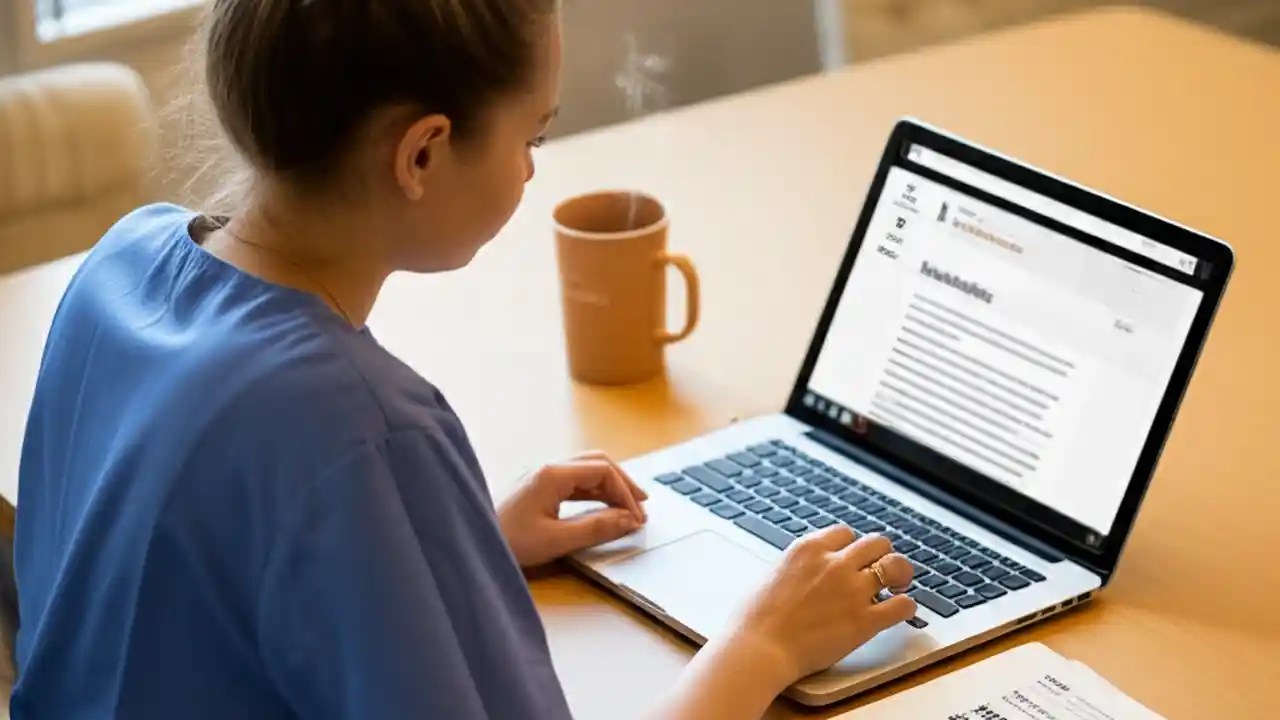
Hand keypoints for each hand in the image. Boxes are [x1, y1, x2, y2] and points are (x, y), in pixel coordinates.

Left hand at [498, 450, 647, 567]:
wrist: (468, 544)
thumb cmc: (507, 543)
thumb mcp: (556, 540)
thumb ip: (596, 528)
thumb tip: (628, 520)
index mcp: (552, 474)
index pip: (603, 471)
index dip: (625, 493)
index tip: (637, 517)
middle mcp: (546, 468)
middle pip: (596, 463)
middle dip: (622, 483)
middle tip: (642, 505)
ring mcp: (539, 476)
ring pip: (585, 470)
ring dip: (609, 486)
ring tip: (628, 507)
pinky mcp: (534, 488)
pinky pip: (572, 482)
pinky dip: (593, 492)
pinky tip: (602, 507)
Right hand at [726, 526, 915, 685]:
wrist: (759, 648)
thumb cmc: (753, 619)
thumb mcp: (770, 575)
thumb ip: (795, 568)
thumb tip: (802, 573)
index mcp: (808, 549)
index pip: (845, 533)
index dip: (851, 546)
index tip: (852, 558)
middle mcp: (834, 563)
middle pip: (877, 543)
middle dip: (880, 555)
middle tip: (881, 568)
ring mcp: (852, 591)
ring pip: (896, 566)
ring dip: (900, 574)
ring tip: (900, 584)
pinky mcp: (865, 621)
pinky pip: (903, 605)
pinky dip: (906, 607)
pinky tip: (901, 611)